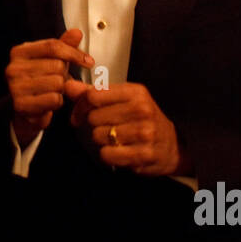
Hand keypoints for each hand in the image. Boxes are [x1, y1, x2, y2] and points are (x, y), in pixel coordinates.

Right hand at [5, 28, 92, 146]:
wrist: (26, 110)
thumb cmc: (41, 80)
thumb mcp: (53, 60)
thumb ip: (64, 45)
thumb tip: (77, 32)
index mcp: (19, 52)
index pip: (52, 46)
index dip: (74, 53)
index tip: (89, 62)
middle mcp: (13, 68)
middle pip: (57, 65)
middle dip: (64, 75)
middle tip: (58, 81)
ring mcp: (15, 87)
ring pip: (57, 83)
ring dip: (61, 89)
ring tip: (53, 91)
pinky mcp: (21, 105)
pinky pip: (54, 99)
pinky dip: (57, 102)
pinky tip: (50, 102)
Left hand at [64, 79, 188, 175]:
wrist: (172, 145)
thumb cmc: (142, 120)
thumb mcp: (122, 101)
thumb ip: (94, 94)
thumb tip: (68, 86)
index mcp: (135, 92)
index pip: (93, 95)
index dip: (80, 107)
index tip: (79, 115)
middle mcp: (141, 109)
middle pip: (93, 117)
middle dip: (93, 125)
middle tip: (104, 128)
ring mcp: (144, 132)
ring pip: (99, 136)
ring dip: (102, 141)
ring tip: (114, 139)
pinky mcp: (144, 154)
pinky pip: (108, 154)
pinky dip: (108, 155)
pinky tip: (119, 151)